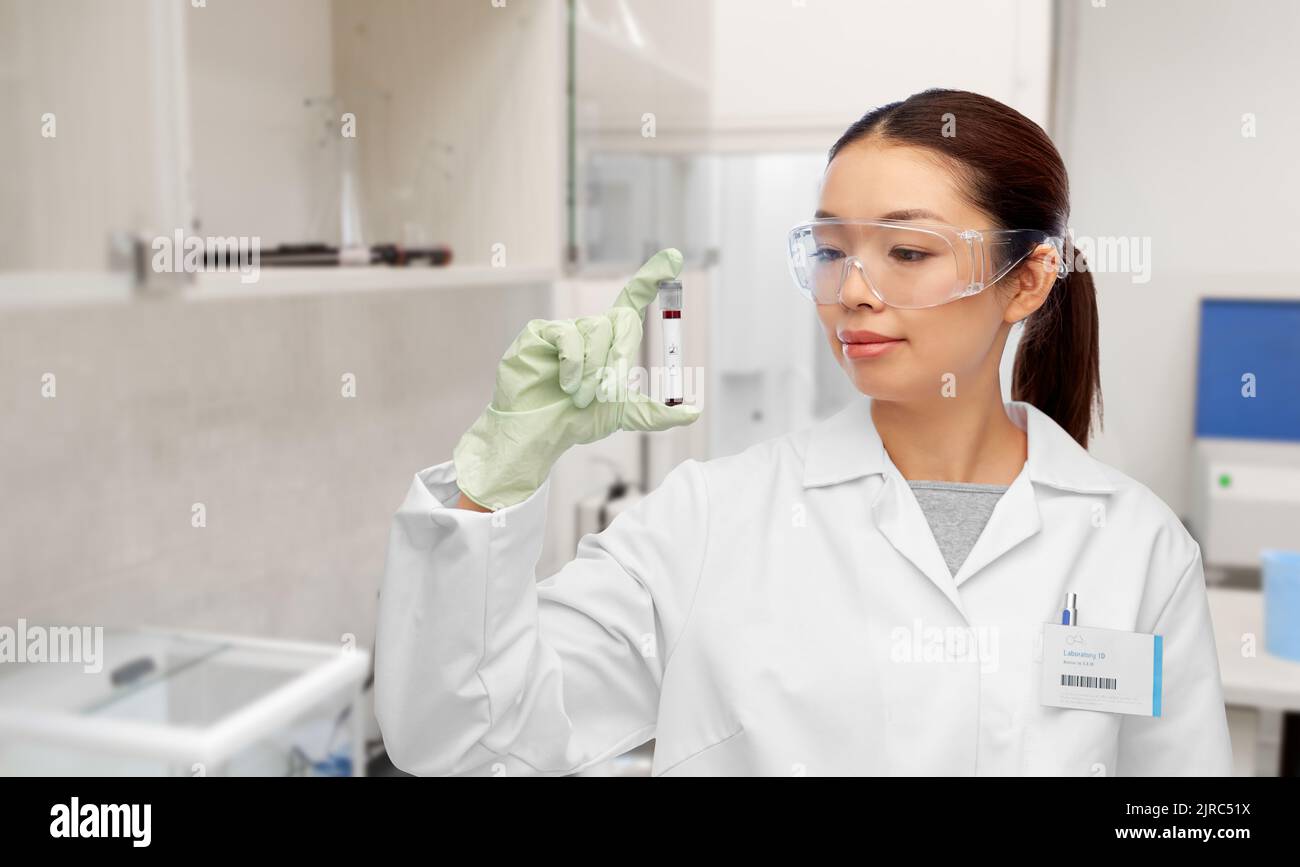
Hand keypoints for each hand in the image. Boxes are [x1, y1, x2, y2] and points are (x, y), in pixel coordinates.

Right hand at [453, 248, 699, 509]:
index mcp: (611, 343)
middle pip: (623, 319)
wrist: (538, 432)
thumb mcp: (624, 415)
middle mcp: (591, 330)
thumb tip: (694, 412)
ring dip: (594, 369)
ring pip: (597, 329)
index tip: (675, 257)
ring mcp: (566, 328)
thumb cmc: (575, 421)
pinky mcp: (541, 332)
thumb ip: (657, 413)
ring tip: (580, 395)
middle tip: (610, 388)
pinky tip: (565, 384)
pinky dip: (573, 363)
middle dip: (623, 354)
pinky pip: (569, 334)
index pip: (634, 300)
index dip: (652, 278)